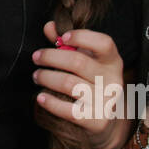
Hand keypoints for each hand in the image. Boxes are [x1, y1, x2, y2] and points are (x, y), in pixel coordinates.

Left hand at [32, 21, 128, 148]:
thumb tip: (50, 26)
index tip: (63, 37)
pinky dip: (51, 102)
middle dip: (51, 57)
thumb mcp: (85, 61)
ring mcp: (106, 101)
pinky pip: (68, 110)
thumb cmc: (90, 84)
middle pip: (78, 62)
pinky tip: (41, 97)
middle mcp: (113, 80)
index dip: (82, 37)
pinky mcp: (96, 121)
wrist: (103, 122)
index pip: (104, 43)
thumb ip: (67, 44)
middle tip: (36, 57)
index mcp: (112, 61)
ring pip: (69, 84)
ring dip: (46, 77)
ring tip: (36, 76)